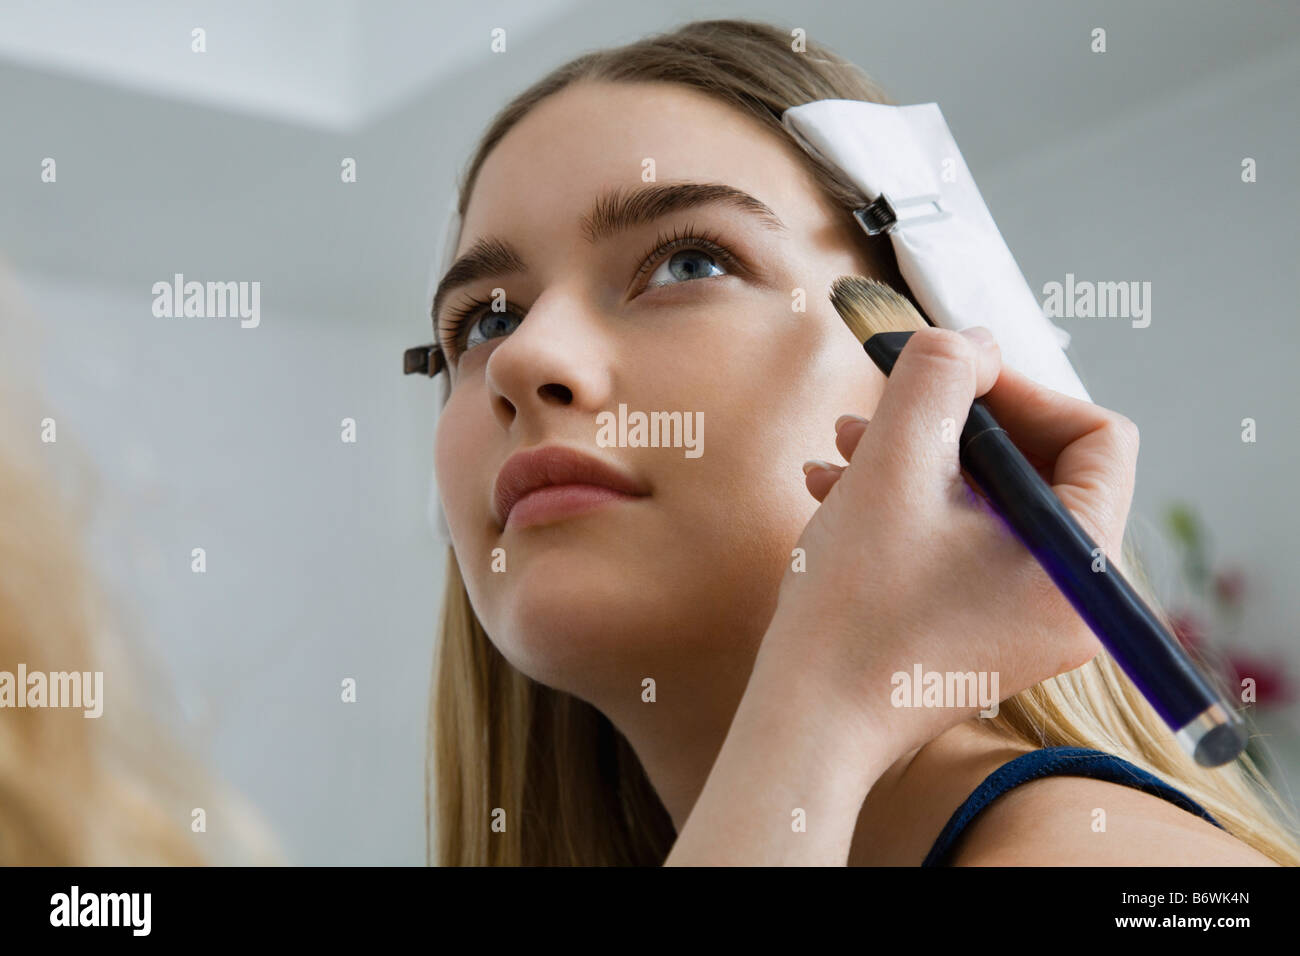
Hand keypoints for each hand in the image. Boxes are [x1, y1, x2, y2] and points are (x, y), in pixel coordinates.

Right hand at [757, 326, 1139, 770]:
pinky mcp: (984, 633)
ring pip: (987, 502)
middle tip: (878, 410)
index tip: (945, 378)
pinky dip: (908, 511)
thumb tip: (973, 343)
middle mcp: (1074, 598)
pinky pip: (963, 546)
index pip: (1095, 435)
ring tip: (840, 449)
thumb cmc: (855, 603)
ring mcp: (1030, 622)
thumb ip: (940, 373)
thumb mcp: (896, 463)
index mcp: (1084, 561)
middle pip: (1036, 466)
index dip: (1019, 388)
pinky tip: (834, 495)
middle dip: (949, 426)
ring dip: (914, 462)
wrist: (809, 719)